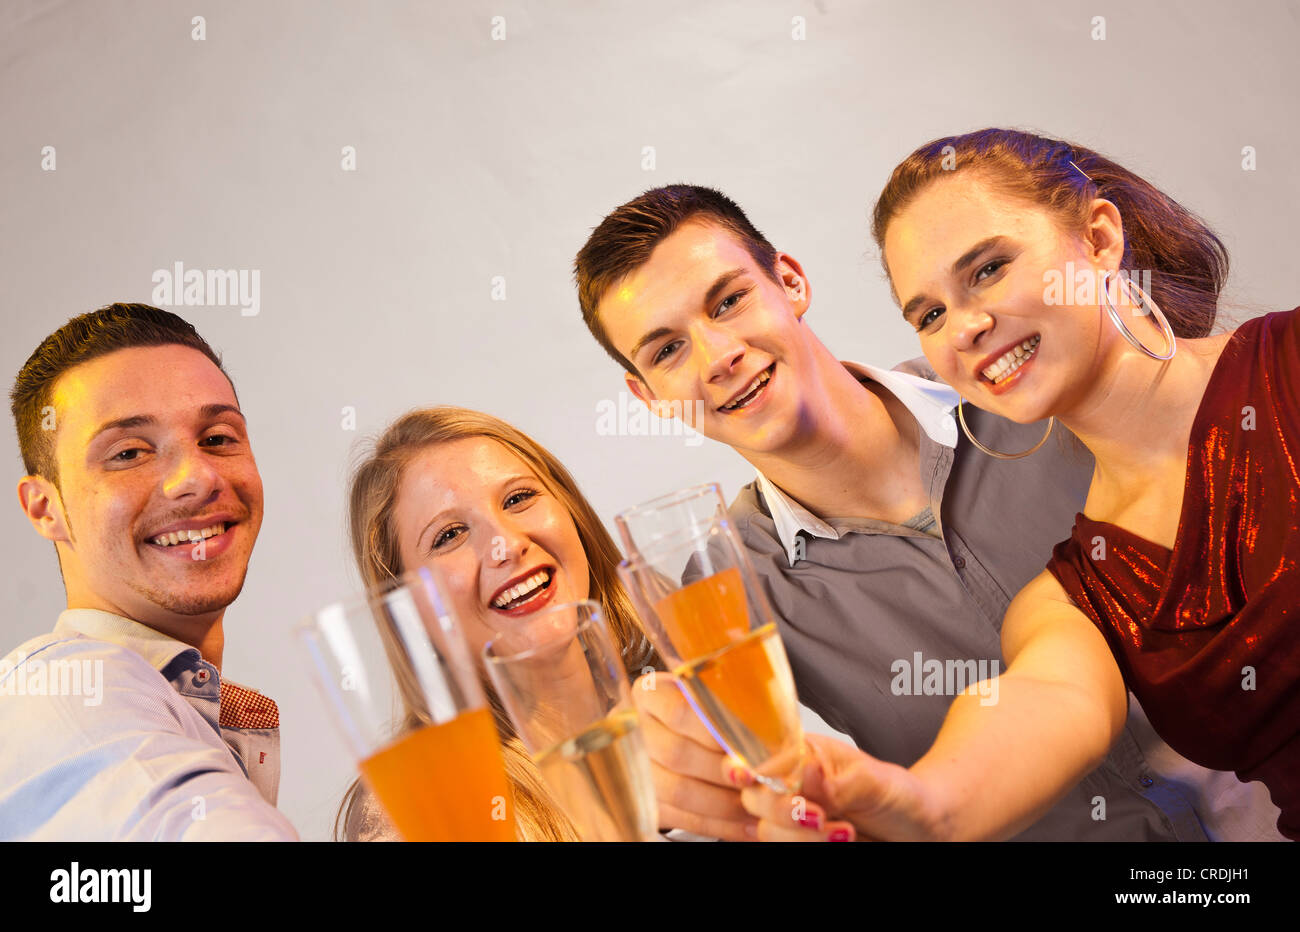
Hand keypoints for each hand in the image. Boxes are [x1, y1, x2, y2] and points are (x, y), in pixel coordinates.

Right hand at [632, 671, 757, 840]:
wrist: (670, 731)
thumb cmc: (703, 711)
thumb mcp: (711, 695)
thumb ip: (730, 710)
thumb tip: (768, 740)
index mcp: (650, 693)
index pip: (680, 711)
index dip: (716, 732)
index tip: (749, 745)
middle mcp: (634, 729)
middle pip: (677, 754)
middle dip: (723, 772)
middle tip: (758, 779)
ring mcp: (635, 767)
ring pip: (678, 791)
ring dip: (724, 804)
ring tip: (756, 806)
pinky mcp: (645, 800)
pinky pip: (680, 818)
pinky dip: (718, 826)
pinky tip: (746, 827)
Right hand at [729, 734, 948, 841]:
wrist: (922, 832)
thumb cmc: (900, 796)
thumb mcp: (876, 781)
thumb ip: (837, 781)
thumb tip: (805, 769)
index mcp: (801, 755)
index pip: (757, 757)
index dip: (745, 769)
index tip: (747, 777)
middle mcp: (790, 785)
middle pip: (753, 799)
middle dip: (783, 812)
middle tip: (822, 816)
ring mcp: (790, 819)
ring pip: (766, 832)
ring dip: (800, 837)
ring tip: (845, 833)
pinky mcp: (797, 842)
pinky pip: (782, 848)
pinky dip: (806, 847)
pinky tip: (841, 842)